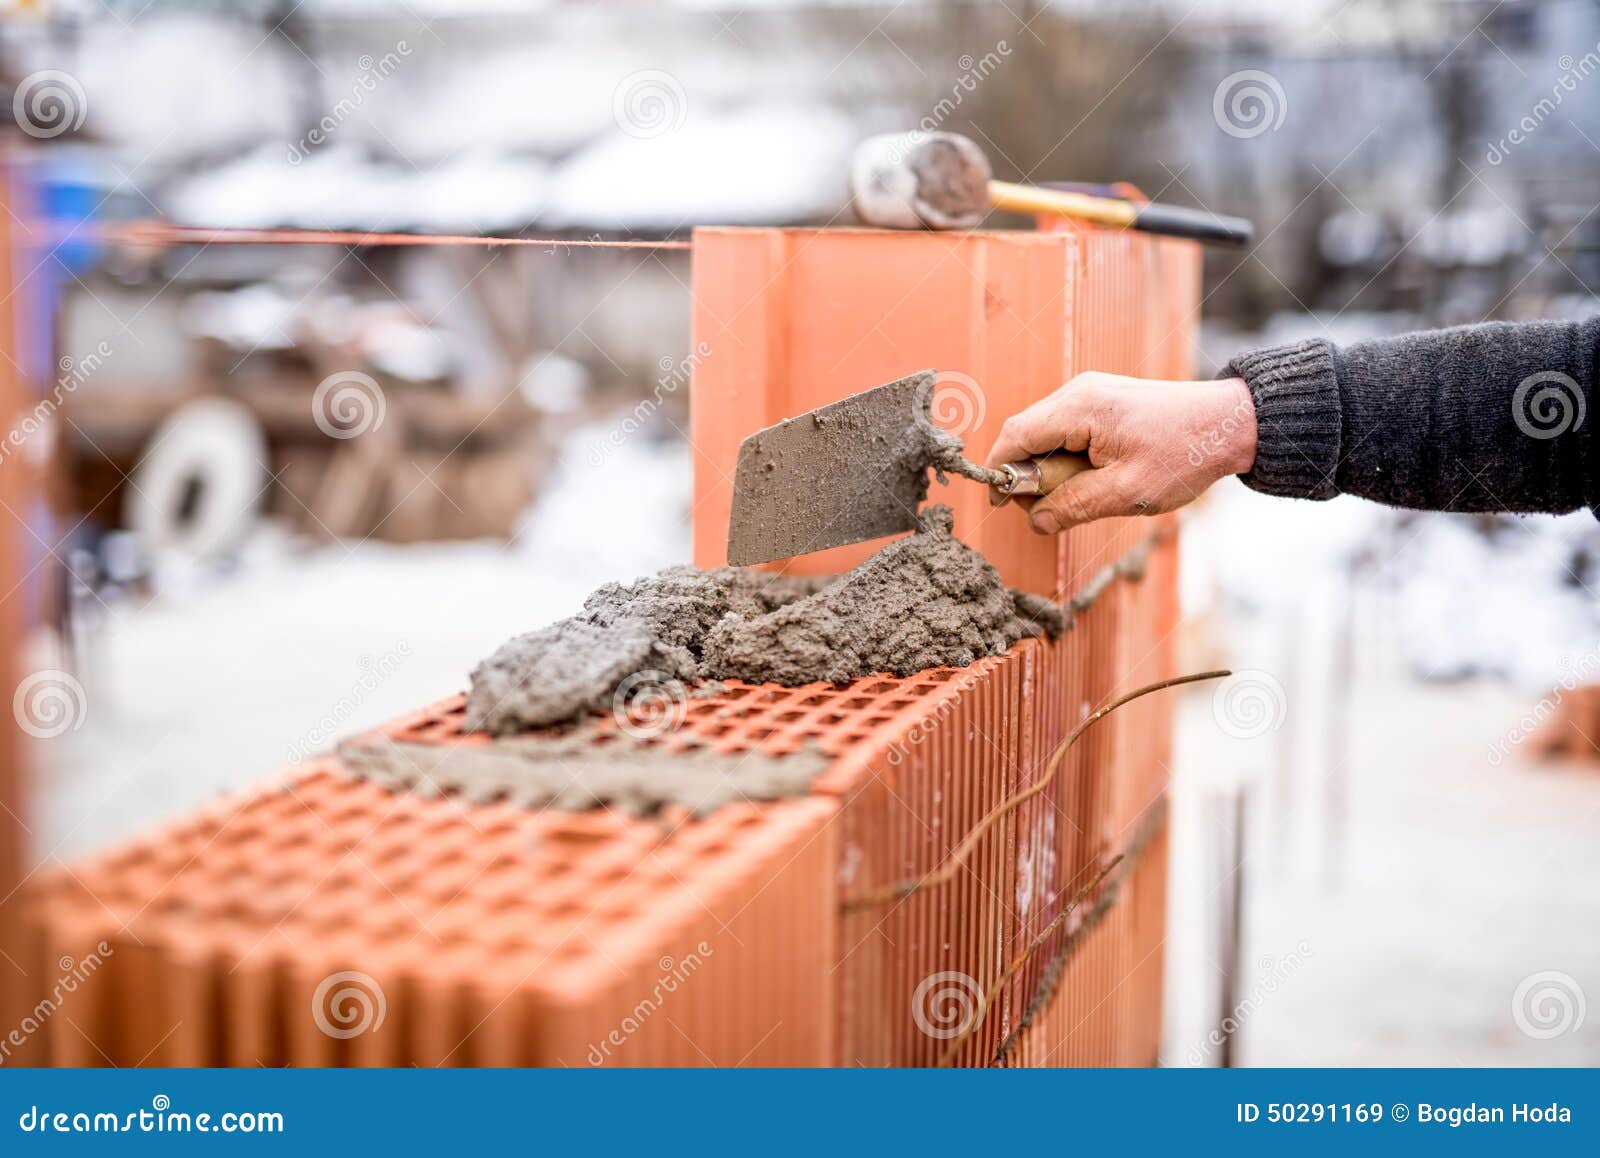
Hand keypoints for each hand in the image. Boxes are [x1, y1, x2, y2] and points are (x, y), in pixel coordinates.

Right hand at [986, 372, 1256, 532]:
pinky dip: (1068, 457)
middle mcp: (1079, 392)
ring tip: (1083, 492)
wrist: (1230, 424)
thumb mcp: (1126, 493)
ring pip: (1046, 434)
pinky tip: (1093, 477)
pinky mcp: (1102, 401)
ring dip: (1051, 468)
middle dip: (1029, 474)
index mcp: (1080, 408)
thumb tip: (1035, 521)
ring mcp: (1090, 393)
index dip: (1001, 472)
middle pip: (1026, 433)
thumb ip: (1073, 506)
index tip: (1002, 504)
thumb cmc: (1183, 455)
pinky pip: (1066, 430)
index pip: (1015, 435)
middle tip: (1052, 508)